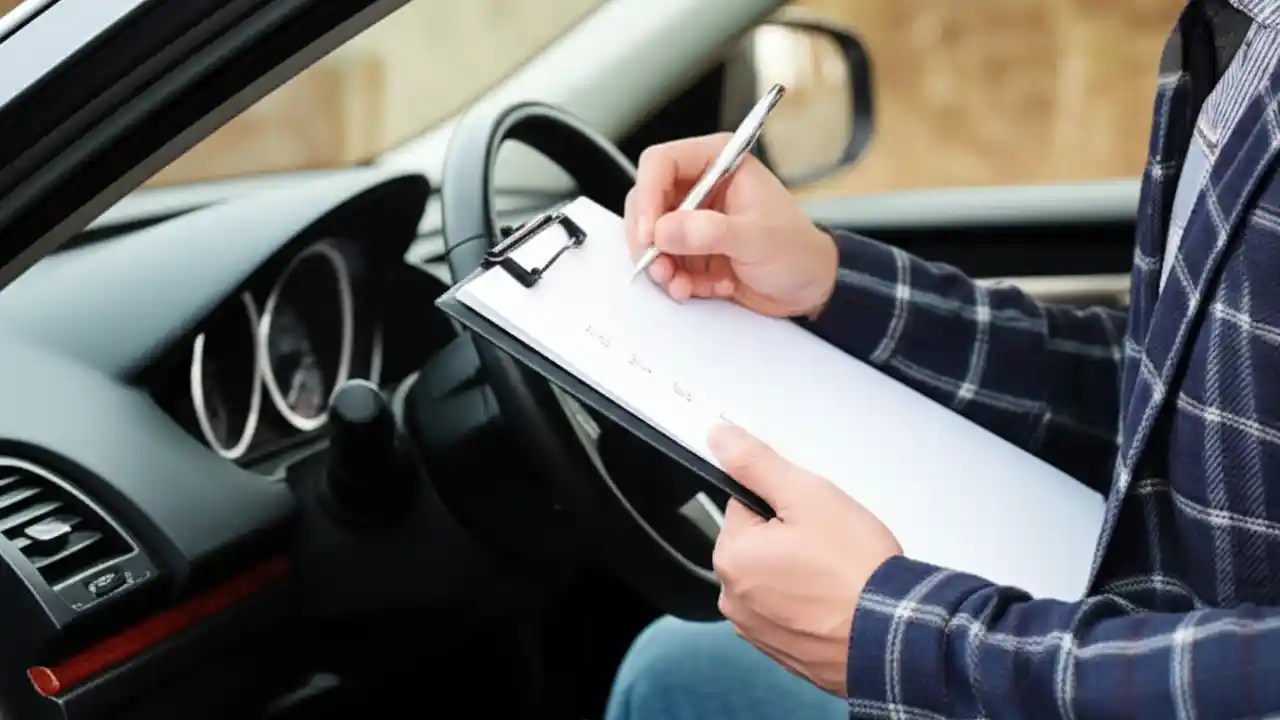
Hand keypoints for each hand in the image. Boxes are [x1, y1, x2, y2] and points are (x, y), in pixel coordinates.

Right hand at [624, 133, 838, 318]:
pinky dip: (679, 280)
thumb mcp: (757, 239)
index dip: (648, 196)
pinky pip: (665, 262)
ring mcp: (694, 219)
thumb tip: (664, 230)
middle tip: (660, 267)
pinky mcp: (691, 249)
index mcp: (719, 163)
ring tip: (685, 285)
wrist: (809, 287)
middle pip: (647, 201)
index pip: (662, 163)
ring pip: (651, 236)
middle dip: (649, 239)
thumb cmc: (796, 252)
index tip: (649, 233)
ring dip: (663, 266)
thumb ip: (710, 233)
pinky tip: (708, 286)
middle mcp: (701, 186)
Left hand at [708, 423, 901, 696]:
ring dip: (800, 573)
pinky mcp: (782, 650)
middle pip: (759, 543)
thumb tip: (719, 438)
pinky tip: (836, 601)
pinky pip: (789, 612)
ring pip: (775, 578)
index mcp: (731, 557)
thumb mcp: (807, 496)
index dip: (784, 504)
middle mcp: (734, 598)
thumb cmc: (856, 571)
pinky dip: (809, 605)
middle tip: (830, 547)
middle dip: (791, 539)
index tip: (813, 517)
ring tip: (837, 575)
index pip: (746, 506)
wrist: (893, 637)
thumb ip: (756, 463)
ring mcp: (757, 629)